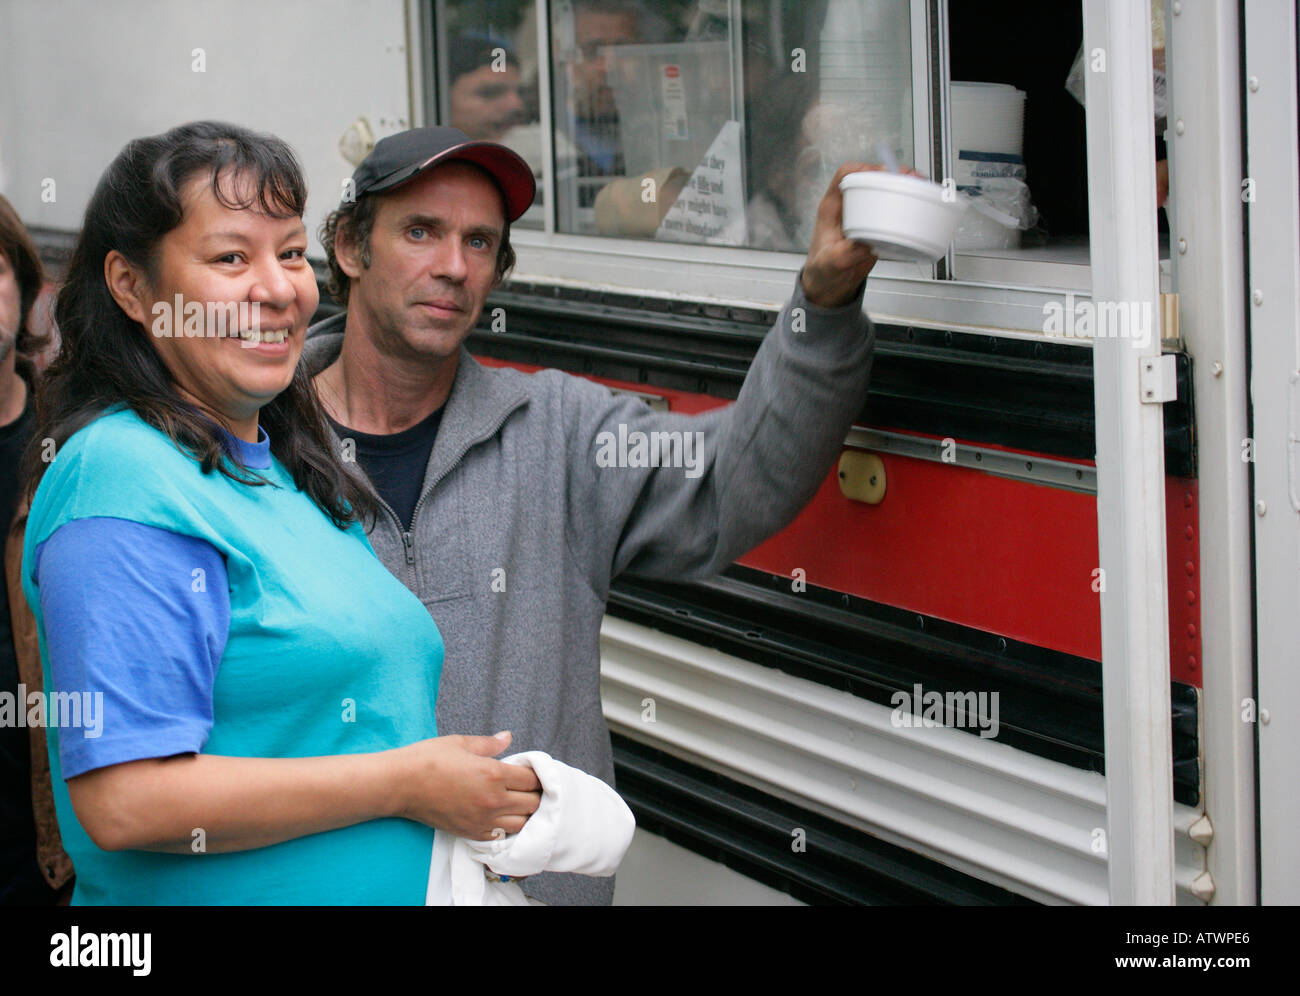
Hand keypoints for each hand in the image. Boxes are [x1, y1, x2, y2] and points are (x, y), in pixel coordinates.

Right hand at [394, 731, 541, 839]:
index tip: (532, 771)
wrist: (400, 784)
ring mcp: (483, 820)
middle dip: (535, 794)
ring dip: (524, 813)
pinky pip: (501, 836)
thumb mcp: (461, 743)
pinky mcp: (471, 833)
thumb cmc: (428, 759)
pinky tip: (501, 817)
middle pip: (533, 804)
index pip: (532, 779)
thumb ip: (489, 743)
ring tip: (517, 803)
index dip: (536, 774)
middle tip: (528, 787)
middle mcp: (493, 800)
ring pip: (522, 824)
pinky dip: (507, 828)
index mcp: (494, 774)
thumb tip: (507, 737)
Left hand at [799, 161, 923, 307]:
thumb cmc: (822, 270)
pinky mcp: (877, 225)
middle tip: (909, 178)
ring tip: (919, 186)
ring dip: (902, 185)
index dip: (863, 169)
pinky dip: (906, 203)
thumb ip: (844, 254)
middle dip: (891, 173)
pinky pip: (892, 207)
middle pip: (869, 177)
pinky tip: (918, 205)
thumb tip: (864, 244)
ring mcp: (864, 214)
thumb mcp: (830, 263)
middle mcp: (849, 206)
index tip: (881, 174)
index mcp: (832, 208)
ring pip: (883, 189)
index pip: (844, 175)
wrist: (829, 285)